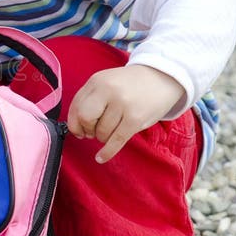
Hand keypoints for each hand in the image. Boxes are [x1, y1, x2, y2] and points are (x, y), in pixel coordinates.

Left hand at [67, 64, 184, 163]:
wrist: (161, 78)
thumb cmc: (129, 85)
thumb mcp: (106, 82)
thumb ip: (89, 99)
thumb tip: (76, 127)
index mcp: (97, 81)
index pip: (75, 107)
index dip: (74, 123)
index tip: (78, 131)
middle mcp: (108, 91)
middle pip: (85, 118)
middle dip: (86, 130)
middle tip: (93, 132)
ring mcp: (122, 104)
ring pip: (102, 132)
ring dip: (102, 137)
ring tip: (111, 131)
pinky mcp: (135, 119)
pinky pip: (116, 141)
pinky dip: (107, 152)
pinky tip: (101, 158)